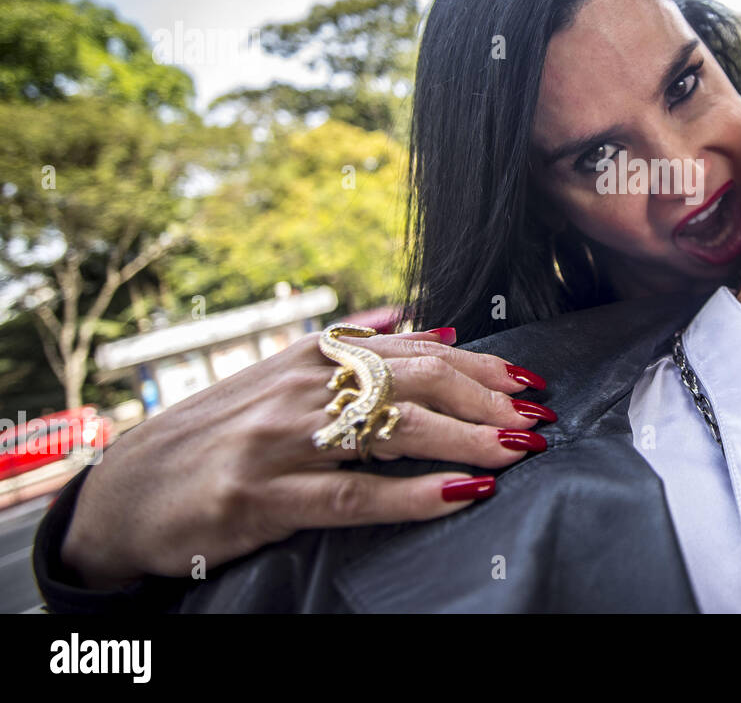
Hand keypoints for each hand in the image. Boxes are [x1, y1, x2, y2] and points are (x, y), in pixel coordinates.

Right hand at [61, 328, 550, 589]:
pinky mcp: (263, 498)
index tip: (529, 381)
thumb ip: (354, 346)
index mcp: (312, 356)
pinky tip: (460, 494)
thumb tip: (429, 322)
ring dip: (468, 440)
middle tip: (537, 417)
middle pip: (416, 382)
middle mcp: (301, 388)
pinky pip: (354, 495)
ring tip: (518, 450)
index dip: (480, 366)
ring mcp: (282, 442)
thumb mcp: (278, 375)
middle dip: (487, 398)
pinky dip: (414, 495)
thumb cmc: (214, 433)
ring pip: (394, 432)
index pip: (417, 351)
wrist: (123, 493)